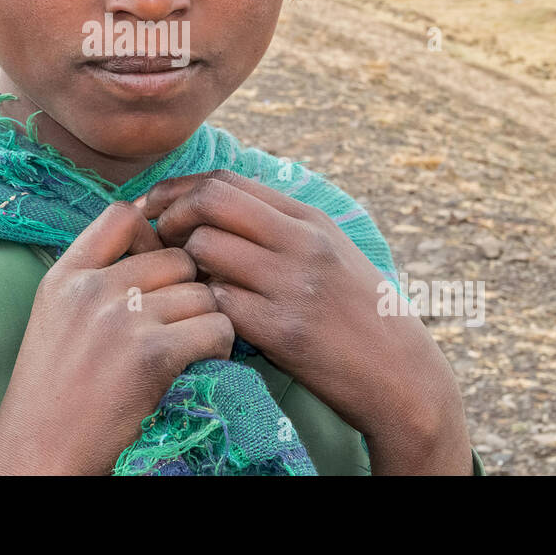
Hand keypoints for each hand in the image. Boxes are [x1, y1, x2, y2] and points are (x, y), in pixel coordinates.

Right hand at [0, 201, 234, 474]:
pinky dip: (219, 346)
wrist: (41, 452)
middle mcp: (93, 289)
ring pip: (202, 293)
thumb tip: (151, 234)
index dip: (153, 232)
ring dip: (206, 320)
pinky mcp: (153, 355)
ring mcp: (123, 320)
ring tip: (189, 347)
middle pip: (176, 257)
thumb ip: (93, 275)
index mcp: (66, 276)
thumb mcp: (55, 315)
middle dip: (187, 287)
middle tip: (180, 321)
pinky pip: (216, 327)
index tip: (158, 265)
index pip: (122, 216)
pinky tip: (200, 363)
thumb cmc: (53, 390)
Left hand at [137, 169, 472, 473]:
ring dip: (184, 265)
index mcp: (309, 219)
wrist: (400, 373)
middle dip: (172, 216)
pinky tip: (208, 318)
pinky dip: (204, 306)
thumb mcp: (329, 251)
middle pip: (210, 201)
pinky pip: (218, 302)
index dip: (179, 189)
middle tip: (160, 241)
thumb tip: (212, 202)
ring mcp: (292, 285)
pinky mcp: (283, 331)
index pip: (227, 180)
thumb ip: (279, 225)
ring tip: (187, 283)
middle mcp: (301, 242)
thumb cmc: (357, 312)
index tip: (155, 205)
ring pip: (206, 249)